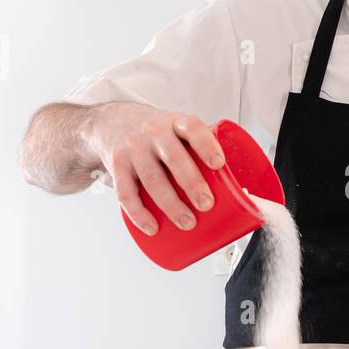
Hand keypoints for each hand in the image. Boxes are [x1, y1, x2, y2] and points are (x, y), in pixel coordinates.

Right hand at [86, 103, 225, 235]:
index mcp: (176, 123)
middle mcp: (154, 133)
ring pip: (152, 179)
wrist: (113, 121)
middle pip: (174, 158)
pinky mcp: (117, 166)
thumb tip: (236, 182)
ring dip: (171, 204)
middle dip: (192, 183)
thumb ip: (201, 147)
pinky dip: (139, 214)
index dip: (207, 146)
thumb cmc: (156, 132)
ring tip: (187, 222)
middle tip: (206, 204)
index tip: (219, 164)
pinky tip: (152, 227)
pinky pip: (126, 193)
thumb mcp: (177, 127)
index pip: (193, 129)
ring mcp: (133, 149)